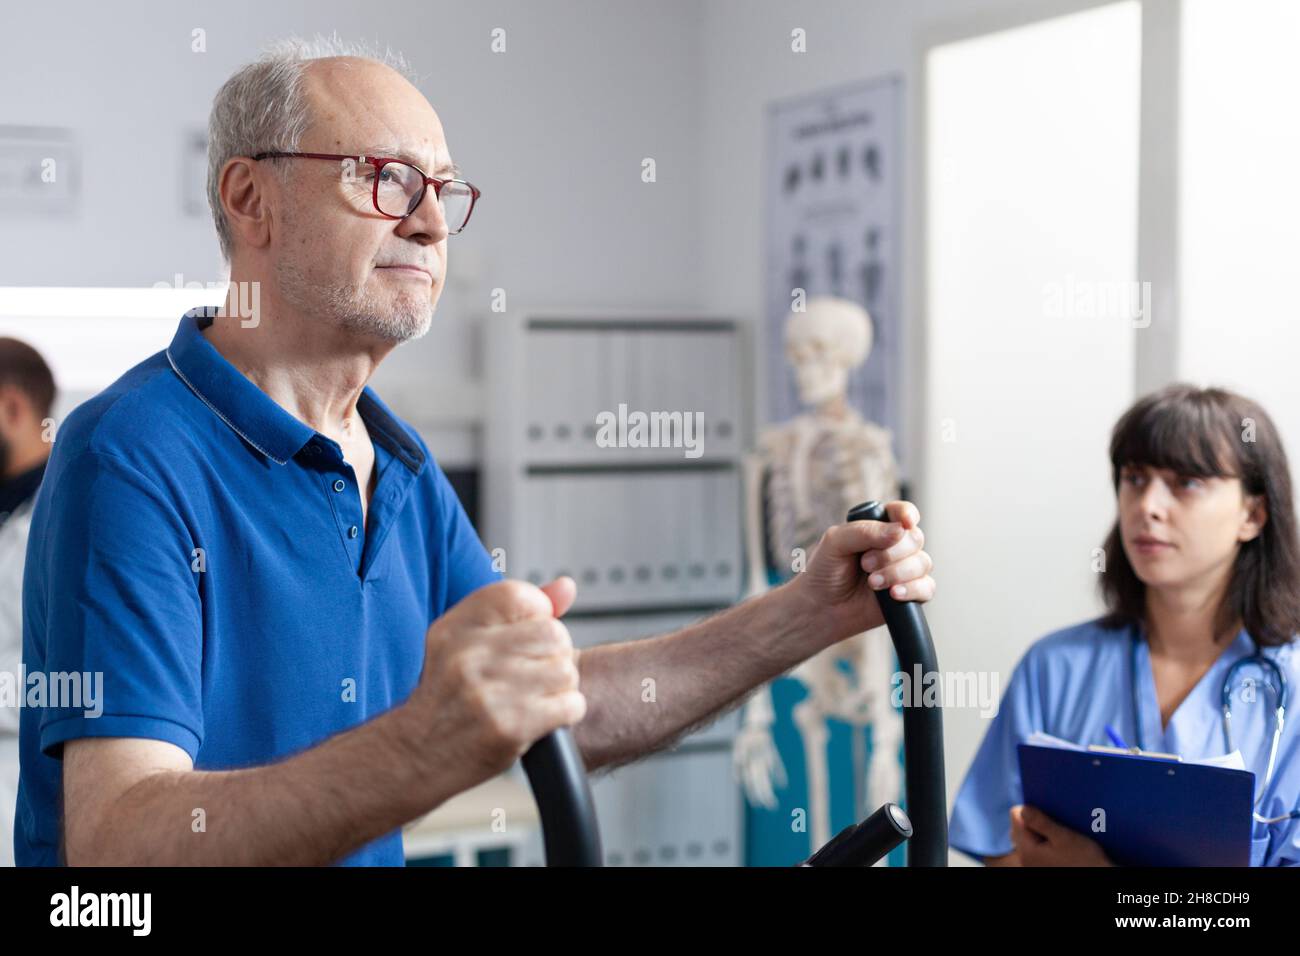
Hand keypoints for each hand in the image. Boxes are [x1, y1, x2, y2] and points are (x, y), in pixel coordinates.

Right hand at [404, 576, 584, 793]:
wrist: (416, 753)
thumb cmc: (447, 695)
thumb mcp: (464, 641)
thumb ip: (517, 610)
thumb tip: (567, 586)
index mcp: (456, 628)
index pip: (520, 596)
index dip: (538, 613)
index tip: (528, 634)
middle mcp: (470, 657)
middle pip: (552, 634)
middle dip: (554, 653)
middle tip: (535, 671)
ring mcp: (490, 694)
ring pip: (565, 670)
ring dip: (561, 685)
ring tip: (536, 695)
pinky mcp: (510, 727)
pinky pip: (570, 705)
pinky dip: (566, 712)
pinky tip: (542, 716)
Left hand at [786, 500, 934, 643]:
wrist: (820, 608)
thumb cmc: (825, 571)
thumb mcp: (835, 542)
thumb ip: (865, 531)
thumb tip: (900, 530)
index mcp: (879, 527)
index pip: (903, 513)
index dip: (908, 515)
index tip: (905, 523)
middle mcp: (895, 546)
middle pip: (915, 539)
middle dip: (891, 553)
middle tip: (865, 564)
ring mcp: (904, 570)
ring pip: (922, 563)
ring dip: (896, 573)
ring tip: (872, 583)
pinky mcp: (910, 594)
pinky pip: (927, 587)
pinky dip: (912, 589)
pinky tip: (893, 594)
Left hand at [1010, 804, 1115, 865]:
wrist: (1101, 876)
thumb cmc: (1085, 860)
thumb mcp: (1064, 837)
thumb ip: (1041, 822)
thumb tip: (1023, 808)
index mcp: (1026, 849)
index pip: (1016, 817)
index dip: (1030, 809)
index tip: (1047, 813)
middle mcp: (1024, 858)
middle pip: (1019, 828)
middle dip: (1033, 821)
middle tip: (1055, 824)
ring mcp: (1032, 864)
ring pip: (1027, 838)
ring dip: (1039, 832)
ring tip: (1058, 835)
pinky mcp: (1041, 867)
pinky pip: (1034, 849)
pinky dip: (1043, 843)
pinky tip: (1058, 846)